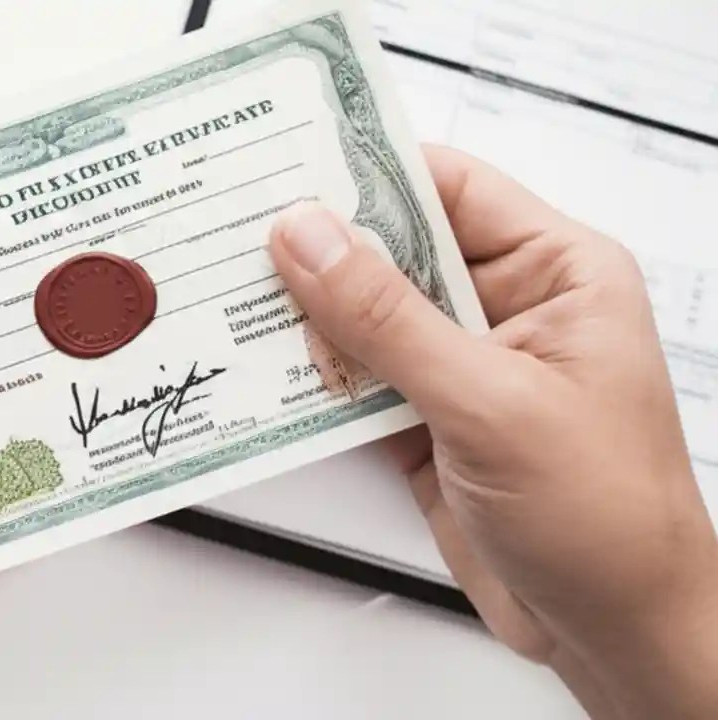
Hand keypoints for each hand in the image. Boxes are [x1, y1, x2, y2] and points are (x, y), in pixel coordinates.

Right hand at [268, 146, 717, 718]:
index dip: (372, 174)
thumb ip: (389, 320)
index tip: (291, 169)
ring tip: (242, 309)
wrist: (614, 630)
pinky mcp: (428, 420)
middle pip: (397, 252)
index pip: (451, 190)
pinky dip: (316, 381)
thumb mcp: (490, 403)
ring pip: (368, 318)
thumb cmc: (607, 518)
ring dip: (312, 322)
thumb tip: (310, 239)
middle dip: (324, 254)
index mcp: (557, 274)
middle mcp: (508, 310)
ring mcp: (464, 368)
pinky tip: (273, 375)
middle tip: (244, 245)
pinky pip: (358, 380)